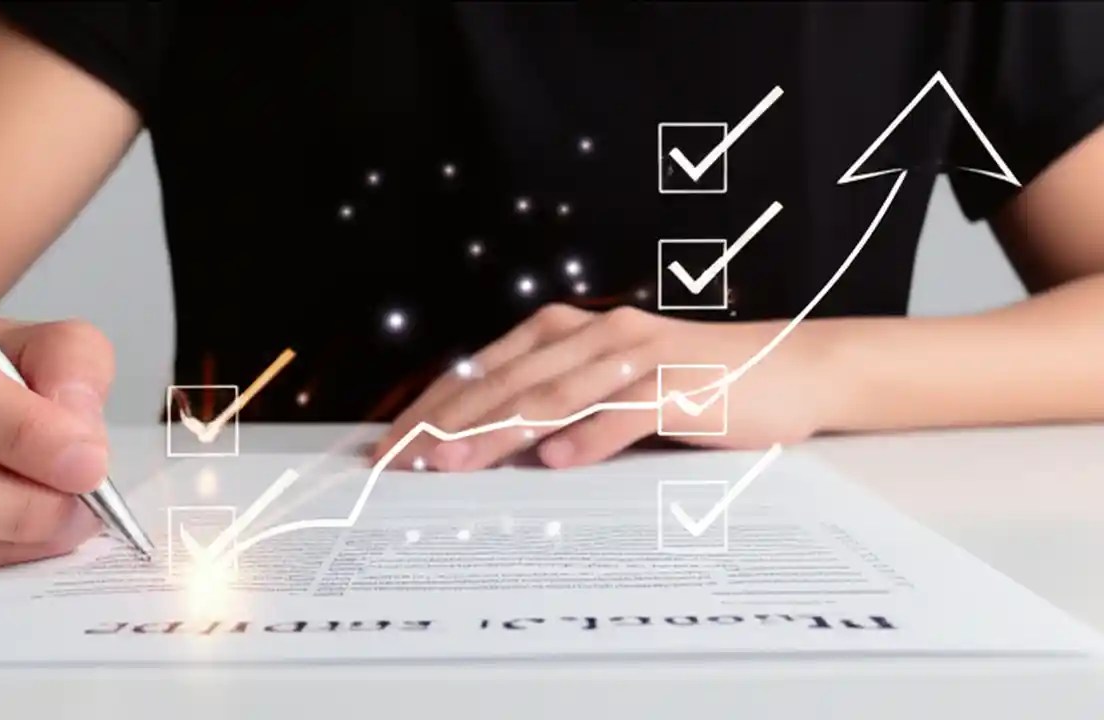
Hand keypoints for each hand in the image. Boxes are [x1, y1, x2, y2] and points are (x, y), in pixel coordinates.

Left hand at [374, 304, 839, 470]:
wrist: (788, 368)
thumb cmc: (690, 382)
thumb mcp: (611, 384)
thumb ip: (554, 402)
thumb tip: (487, 442)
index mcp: (571, 330)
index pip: (485, 368)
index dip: (434, 404)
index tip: (391, 442)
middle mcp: (598, 334)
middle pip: (507, 381)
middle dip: (446, 423)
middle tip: (399, 461)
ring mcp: (641, 358)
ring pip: (555, 395)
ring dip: (498, 432)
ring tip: (452, 465)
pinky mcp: (683, 387)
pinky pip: (629, 412)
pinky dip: (592, 436)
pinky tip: (557, 461)